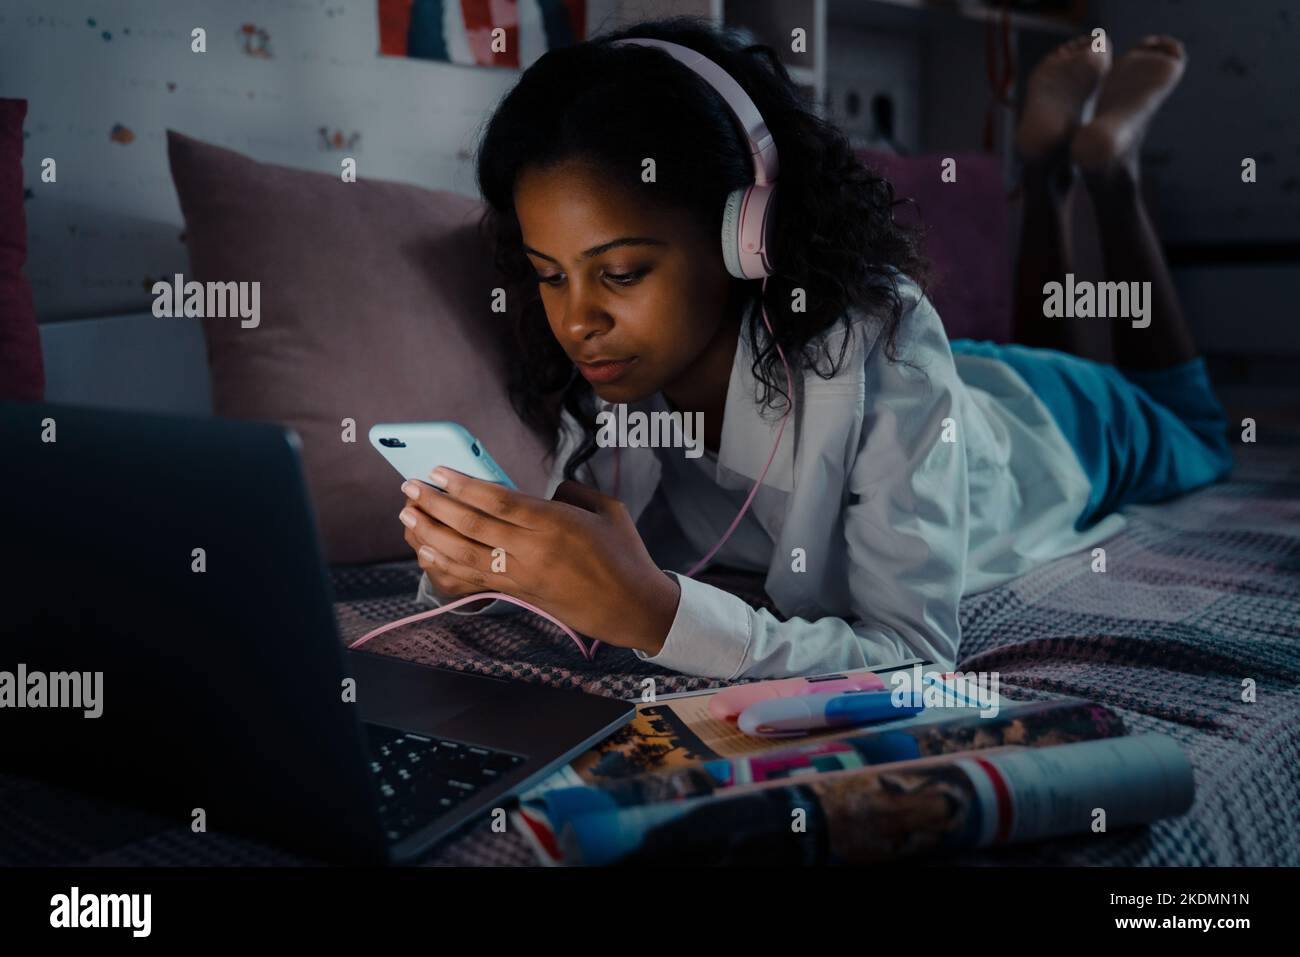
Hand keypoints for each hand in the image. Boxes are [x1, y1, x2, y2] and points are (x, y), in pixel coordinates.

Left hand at [397, 468, 680, 653]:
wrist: (634, 607)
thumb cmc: (624, 555)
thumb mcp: (607, 510)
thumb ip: (572, 492)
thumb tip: (546, 490)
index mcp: (556, 523)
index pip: (499, 502)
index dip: (463, 485)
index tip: (436, 471)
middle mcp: (533, 551)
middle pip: (473, 526)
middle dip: (436, 505)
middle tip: (409, 487)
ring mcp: (523, 576)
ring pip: (465, 555)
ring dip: (431, 534)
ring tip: (408, 516)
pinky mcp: (519, 594)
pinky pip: (473, 579)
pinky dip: (445, 566)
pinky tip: (426, 553)